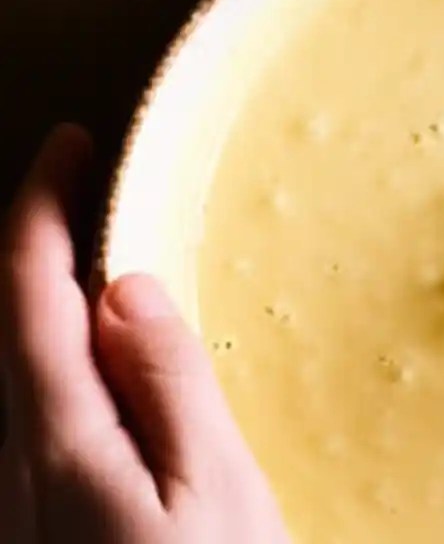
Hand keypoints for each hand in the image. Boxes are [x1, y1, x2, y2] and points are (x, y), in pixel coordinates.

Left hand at [0, 125, 288, 542]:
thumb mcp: (217, 490)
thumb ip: (168, 386)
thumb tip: (123, 289)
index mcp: (63, 444)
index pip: (31, 297)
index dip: (41, 209)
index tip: (67, 144)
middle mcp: (23, 466)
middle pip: (15, 328)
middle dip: (42, 244)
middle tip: (87, 185)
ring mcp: (28, 499)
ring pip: (29, 373)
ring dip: (58, 306)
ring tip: (111, 268)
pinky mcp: (48, 522)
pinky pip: (47, 415)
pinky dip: (72, 363)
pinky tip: (117, 372)